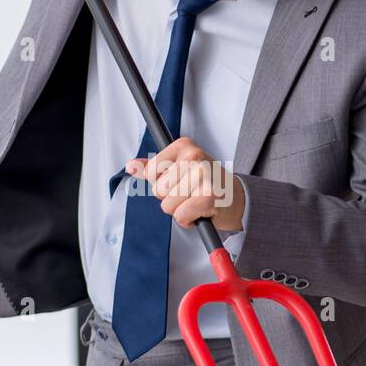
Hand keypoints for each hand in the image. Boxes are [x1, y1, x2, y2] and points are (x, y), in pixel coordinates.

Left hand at [125, 137, 244, 233]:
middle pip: (158, 190)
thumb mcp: (178, 168)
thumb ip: (152, 168)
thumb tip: (130, 166)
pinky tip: (201, 211)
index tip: (179, 180)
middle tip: (190, 193)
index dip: (161, 182)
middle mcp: (193, 157)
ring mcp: (202, 176)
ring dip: (180, 209)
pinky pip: (180, 216)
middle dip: (170, 197)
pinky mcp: (208, 197)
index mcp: (184, 145)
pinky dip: (188, 219)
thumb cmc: (204, 182)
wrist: (235, 197)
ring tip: (196, 201)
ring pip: (167, 205)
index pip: (150, 171)